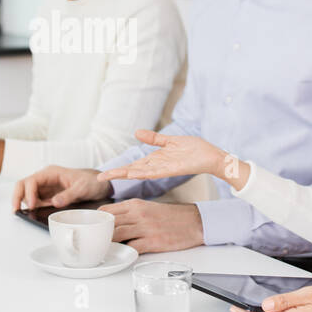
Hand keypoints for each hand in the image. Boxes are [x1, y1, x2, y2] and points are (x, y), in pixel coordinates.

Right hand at [12, 166, 110, 210]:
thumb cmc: (91, 182)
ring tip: (32, 212)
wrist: (99, 185)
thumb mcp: (82, 188)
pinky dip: (33, 208)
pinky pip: (35, 202)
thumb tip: (55, 202)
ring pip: (27, 194)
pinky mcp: (48, 197)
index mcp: (51, 173)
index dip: (28, 193)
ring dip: (26, 204)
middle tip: (16, 211)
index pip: (31, 181)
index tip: (32, 205)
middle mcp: (45, 179)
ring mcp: (45, 188)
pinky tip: (37, 213)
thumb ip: (69, 195)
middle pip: (23, 186)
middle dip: (17, 197)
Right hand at [96, 130, 244, 186]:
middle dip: (116, 174)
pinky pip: (156, 171)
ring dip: (126, 174)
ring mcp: (164, 169)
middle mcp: (157, 166)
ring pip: (140, 172)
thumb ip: (153, 138)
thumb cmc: (194, 149)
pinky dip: (144, 172)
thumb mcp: (170, 140)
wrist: (211, 156)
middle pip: (132, 171)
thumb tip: (136, 132)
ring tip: (111, 176)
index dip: (118, 169)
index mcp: (155, 160)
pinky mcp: (172, 169)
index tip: (103, 173)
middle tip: (99, 178)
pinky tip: (133, 173)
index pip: (132, 165)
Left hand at [100, 199, 202, 252]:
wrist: (194, 222)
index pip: (106, 210)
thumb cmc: (171, 216)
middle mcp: (138, 214)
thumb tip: (111, 224)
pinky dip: (124, 253)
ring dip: (108, 244)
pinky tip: (120, 256)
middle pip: (108, 223)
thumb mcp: (148, 207)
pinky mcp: (153, 241)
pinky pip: (132, 248)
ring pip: (116, 235)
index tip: (91, 229)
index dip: (96, 221)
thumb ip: (130, 213)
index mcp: (135, 204)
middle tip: (92, 243)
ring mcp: (145, 228)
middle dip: (98, 234)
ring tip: (101, 251)